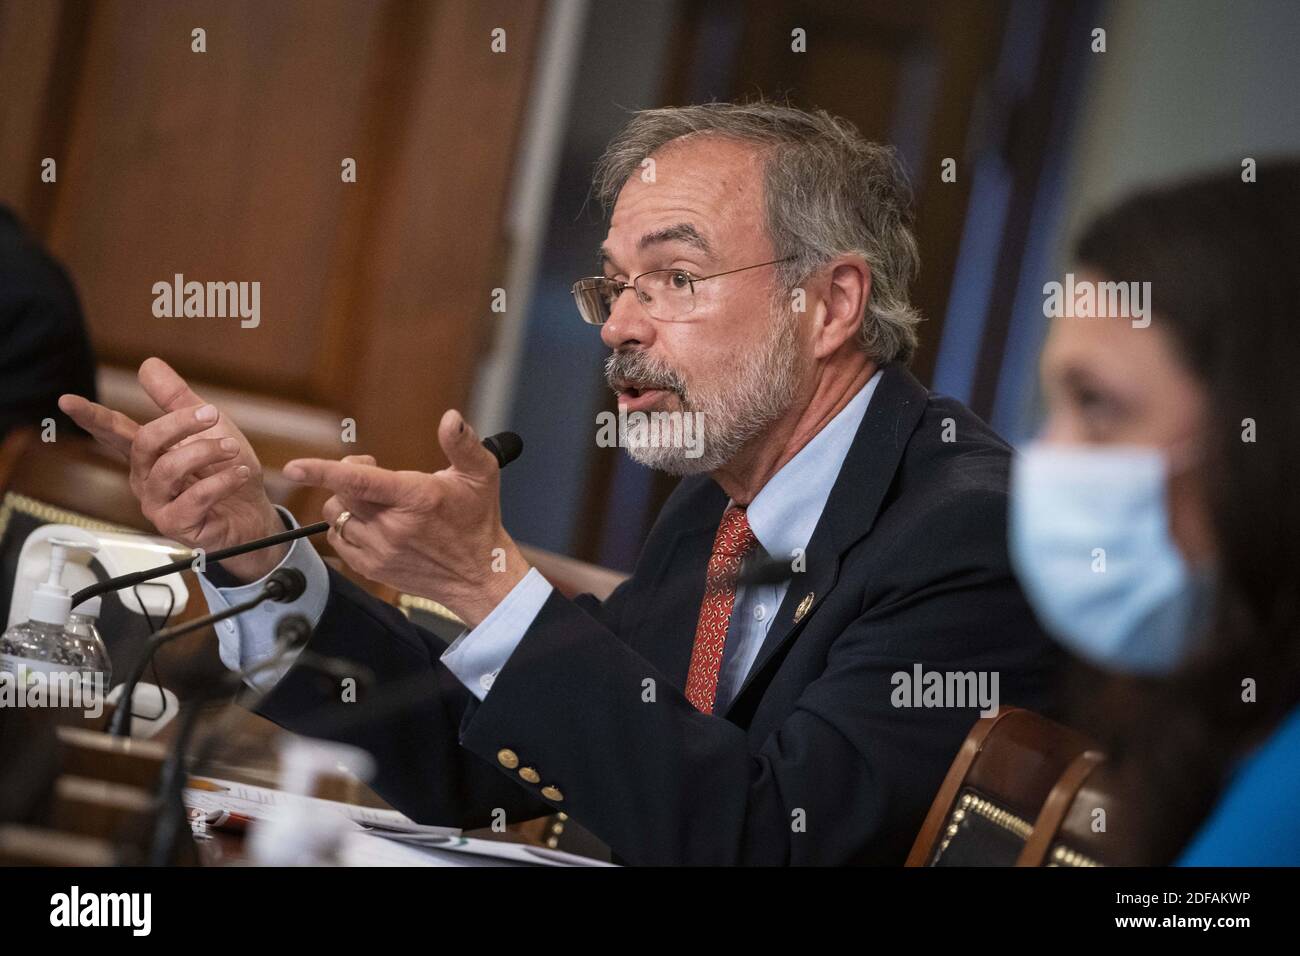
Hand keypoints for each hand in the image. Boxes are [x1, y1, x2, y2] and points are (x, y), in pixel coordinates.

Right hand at [58, 358, 285, 581]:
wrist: (253, 514)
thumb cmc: (227, 471)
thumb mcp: (208, 427)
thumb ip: (177, 399)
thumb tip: (148, 364)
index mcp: (147, 454)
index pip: (113, 431)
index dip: (90, 417)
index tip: (67, 401)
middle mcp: (145, 479)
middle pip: (145, 442)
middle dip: (180, 423)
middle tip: (212, 415)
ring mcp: (156, 504)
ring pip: (169, 469)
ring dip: (207, 452)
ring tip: (233, 449)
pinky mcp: (176, 525)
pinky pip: (195, 497)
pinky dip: (222, 481)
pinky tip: (240, 474)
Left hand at [282, 410, 529, 627]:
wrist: (479, 576)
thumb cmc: (479, 521)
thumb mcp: (481, 475)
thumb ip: (463, 444)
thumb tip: (451, 418)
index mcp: (416, 498)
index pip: (359, 482)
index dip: (323, 471)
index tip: (294, 467)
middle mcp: (394, 527)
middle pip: (342, 495)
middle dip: (347, 476)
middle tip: (371, 470)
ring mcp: (381, 551)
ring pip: (337, 517)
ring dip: (347, 503)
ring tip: (375, 501)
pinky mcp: (373, 568)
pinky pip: (340, 540)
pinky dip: (346, 527)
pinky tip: (371, 523)